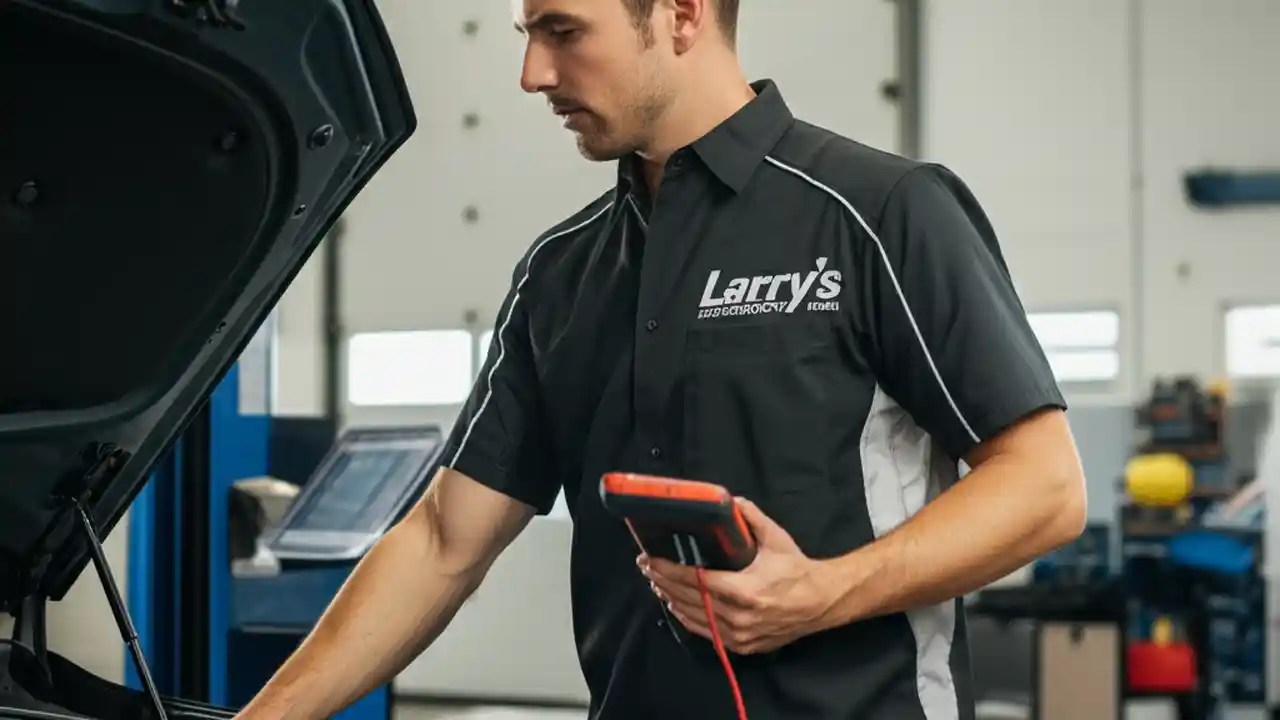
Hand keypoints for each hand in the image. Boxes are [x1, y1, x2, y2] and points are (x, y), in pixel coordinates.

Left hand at [639, 498, 836, 654]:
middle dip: (663, 581)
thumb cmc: (796, 569)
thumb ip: (750, 517)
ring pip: (693, 618)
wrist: (820, 602)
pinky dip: (687, 617)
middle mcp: (739, 617)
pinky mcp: (741, 645)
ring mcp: (739, 635)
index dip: (669, 570)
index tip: (651, 559)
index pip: (695, 581)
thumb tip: (728, 501)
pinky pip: (705, 632)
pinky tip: (675, 604)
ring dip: (670, 599)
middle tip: (646, 566)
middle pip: (688, 599)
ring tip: (656, 582)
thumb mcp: (776, 538)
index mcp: (745, 590)